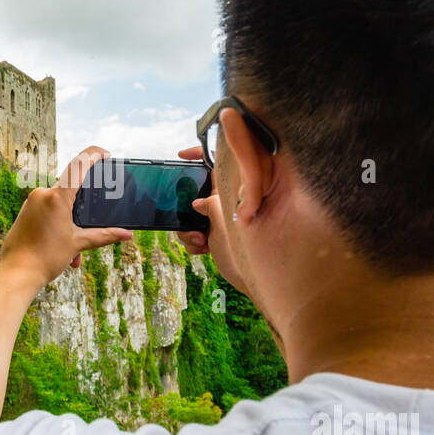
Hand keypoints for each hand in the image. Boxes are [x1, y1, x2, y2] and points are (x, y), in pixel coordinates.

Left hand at [0, 146, 133, 289]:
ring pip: (59, 206)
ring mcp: (31, 202)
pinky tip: (60, 249)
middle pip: (70, 192)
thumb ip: (105, 236)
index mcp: (57, 197)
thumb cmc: (44, 259)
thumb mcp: (78, 244)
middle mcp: (42, 194)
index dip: (94, 155)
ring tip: (72, 252)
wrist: (15, 275)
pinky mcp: (25, 211)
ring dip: (70, 225)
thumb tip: (127, 235)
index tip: (105, 154)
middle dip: (83, 213)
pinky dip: (58, 226)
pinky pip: (47, 212)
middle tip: (87, 232)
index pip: (79, 165)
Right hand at [174, 145, 245, 292]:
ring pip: (190, 214)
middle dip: (184, 206)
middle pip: (194, 190)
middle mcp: (226, 201)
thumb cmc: (252, 251)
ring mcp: (218, 217)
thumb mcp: (226, 222)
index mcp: (234, 190)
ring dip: (188, 230)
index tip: (181, 155)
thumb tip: (197, 202)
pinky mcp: (213, 233)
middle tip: (192, 222)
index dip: (199, 154)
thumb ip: (211, 205)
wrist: (252, 280)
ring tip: (201, 241)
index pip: (217, 163)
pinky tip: (203, 249)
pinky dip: (192, 241)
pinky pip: (193, 230)